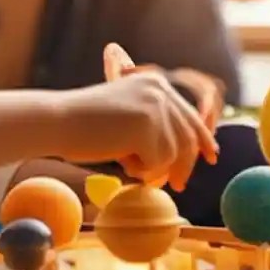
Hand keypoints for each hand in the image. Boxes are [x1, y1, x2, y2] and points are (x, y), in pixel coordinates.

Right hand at [53, 69, 216, 191]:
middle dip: (185, 164)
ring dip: (152, 168)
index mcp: (156, 83)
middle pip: (187, 137)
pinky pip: (157, 163)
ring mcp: (155, 108)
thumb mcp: (126, 113)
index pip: (190, 114)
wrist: (57, 121)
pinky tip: (120, 160)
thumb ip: (154, 124)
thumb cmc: (84, 124)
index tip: (211, 156)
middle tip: (179, 185)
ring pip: (172, 154)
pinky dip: (140, 171)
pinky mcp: (146, 127)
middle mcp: (160, 90)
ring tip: (125, 162)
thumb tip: (184, 154)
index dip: (202, 138)